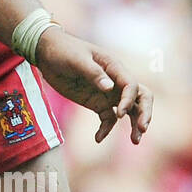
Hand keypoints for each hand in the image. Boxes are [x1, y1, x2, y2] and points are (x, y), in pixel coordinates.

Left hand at [34, 28, 151, 143]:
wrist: (46, 53)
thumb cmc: (63, 50)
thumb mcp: (76, 60)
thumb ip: (93, 73)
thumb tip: (110, 88)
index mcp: (114, 67)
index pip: (131, 85)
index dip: (129, 100)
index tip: (121, 113)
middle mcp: (115, 81)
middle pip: (140, 97)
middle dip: (145, 113)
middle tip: (142, 129)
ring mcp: (107, 93)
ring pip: (129, 110)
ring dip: (134, 124)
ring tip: (135, 140)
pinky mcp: (97, 103)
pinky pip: (108, 118)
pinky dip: (106, 129)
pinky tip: (98, 138)